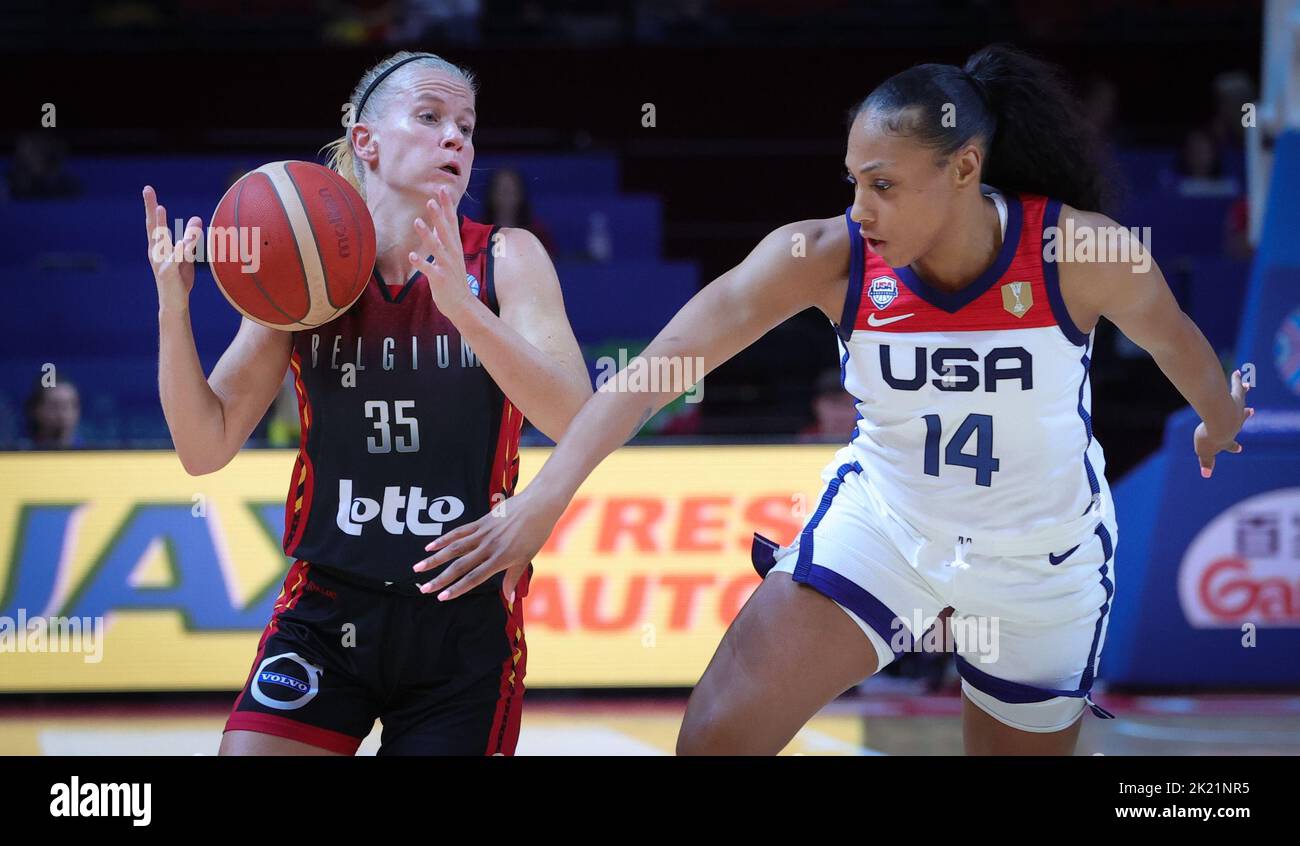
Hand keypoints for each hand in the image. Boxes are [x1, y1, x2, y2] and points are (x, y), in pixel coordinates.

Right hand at [143, 185, 201, 311]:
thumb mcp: (186, 255)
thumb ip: (189, 238)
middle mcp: (156, 252)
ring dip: (161, 224)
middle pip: (152, 226)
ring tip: (160, 208)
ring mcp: (161, 262)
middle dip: (150, 208)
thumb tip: (196, 218)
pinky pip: (176, 259)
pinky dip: (180, 249)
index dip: (151, 206)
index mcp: (158, 247)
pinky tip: (184, 241)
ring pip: (163, 240)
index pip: (154, 223)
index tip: (147, 189)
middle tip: (146, 190)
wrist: (174, 304)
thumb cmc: (178, 279)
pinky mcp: (169, 273)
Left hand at [409, 187, 474, 318]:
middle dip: (438, 215)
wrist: (462, 305)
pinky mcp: (440, 279)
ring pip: (436, 247)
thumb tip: (437, 223)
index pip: (452, 222)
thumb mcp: (450, 256)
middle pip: (445, 231)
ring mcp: (447, 266)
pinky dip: (421, 263)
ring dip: (427, 234)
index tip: (443, 189)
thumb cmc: (453, 279)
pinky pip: (429, 270)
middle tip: (431, 200)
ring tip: (417, 221)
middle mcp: (452, 253)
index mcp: (454, 246)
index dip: (447, 206)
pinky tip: (411, 255)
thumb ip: (443, 239)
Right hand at [413, 484, 565, 600]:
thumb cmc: (536, 533)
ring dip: (435, 559)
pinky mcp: (481, 521)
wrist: (539, 505)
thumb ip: (513, 578)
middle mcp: (488, 547)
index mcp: (500, 559)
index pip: (474, 577)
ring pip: (454, 549)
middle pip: (460, 566)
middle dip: (440, 579)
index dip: (457, 588)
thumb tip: (508, 599)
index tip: (442, 597)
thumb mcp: (527, 558)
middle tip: (424, 589)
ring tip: (418, 568)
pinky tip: (430, 546)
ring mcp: (483, 533)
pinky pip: (459, 532)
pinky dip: (444, 539)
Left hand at [1194, 368, 1253, 477]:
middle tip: (1251, 411)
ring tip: (1248, 385)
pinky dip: (1237, 380)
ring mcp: (1235, 409)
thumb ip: (1207, 462)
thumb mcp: (1204, 451)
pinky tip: (1236, 372)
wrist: (1220, 422)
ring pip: (1239, 398)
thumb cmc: (1211, 437)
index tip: (1240, 448)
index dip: (1233, 446)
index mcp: (1227, 437)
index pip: (1230, 443)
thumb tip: (1206, 475)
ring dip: (1242, 391)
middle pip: (1240, 417)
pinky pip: (1237, 386)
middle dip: (1244, 415)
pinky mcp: (1234, 397)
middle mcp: (1234, 422)